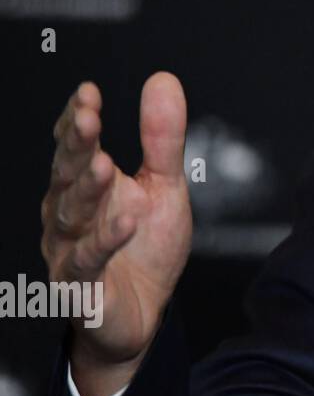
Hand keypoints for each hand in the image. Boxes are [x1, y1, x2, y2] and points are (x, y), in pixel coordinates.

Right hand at [40, 72, 192, 395]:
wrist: (143, 314)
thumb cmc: (146, 247)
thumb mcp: (165, 185)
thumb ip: (163, 138)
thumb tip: (163, 81)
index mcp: (88, 185)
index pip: (75, 146)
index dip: (77, 119)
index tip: (88, 93)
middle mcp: (70, 214)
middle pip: (67, 174)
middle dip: (75, 146)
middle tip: (87, 119)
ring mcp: (70, 249)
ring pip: (70, 215)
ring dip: (86, 190)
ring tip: (103, 166)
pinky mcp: (83, 286)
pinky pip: (88, 261)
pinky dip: (105, 240)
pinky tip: (125, 221)